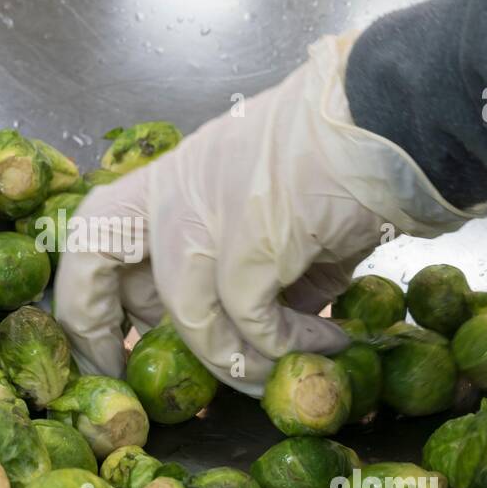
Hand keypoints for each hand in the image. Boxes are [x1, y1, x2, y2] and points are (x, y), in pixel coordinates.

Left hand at [53, 33, 486, 395]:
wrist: (401, 111)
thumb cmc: (349, 157)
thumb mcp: (279, 215)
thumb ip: (256, 271)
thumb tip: (267, 333)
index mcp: (174, 177)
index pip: (94, 230)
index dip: (84, 296)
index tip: (104, 348)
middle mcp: (175, 188)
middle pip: (92, 257)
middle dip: (92, 328)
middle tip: (124, 376)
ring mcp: (206, 208)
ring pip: (189, 314)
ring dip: (238, 360)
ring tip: (287, 371)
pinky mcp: (251, 235)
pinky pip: (254, 320)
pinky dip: (291, 346)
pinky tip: (333, 342)